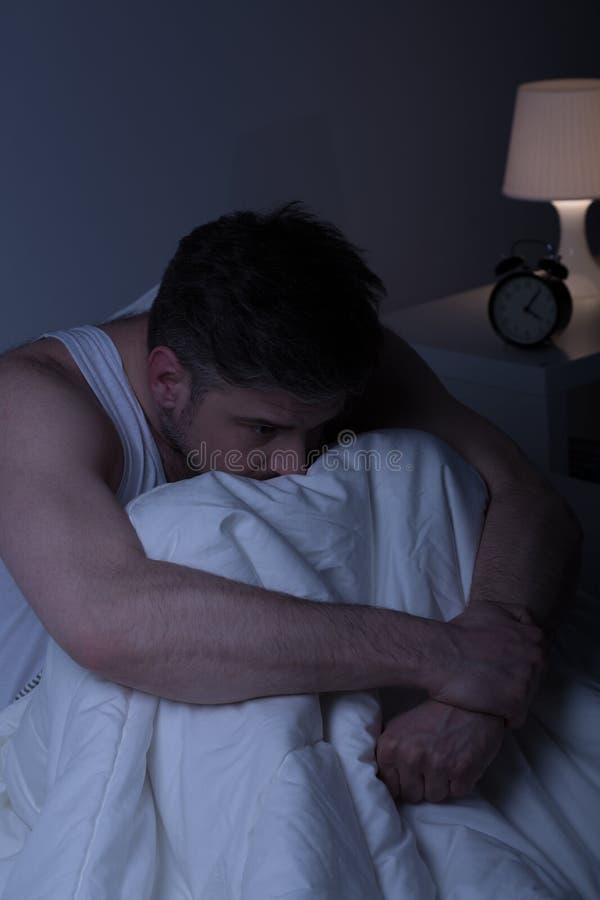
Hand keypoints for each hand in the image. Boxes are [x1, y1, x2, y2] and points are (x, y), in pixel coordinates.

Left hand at [376, 699, 504, 802]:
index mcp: (391, 745)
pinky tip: (460, 762)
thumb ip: (388, 751)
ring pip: (434, 797)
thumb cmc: (433, 715)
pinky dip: (460, 782)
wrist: (470, 702)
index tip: (411, 771)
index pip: (390, 786)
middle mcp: (411, 757)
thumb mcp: (400, 726)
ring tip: (446, 761)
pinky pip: (456, 793)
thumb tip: (379, 779)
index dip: (402, 780)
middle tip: (431, 763)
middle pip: (411, 795)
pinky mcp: (462, 772)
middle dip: (421, 784)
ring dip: (441, 784)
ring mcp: (437, 765)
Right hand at [426, 600, 544, 726]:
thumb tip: (524, 623)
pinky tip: (486, 708)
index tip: (501, 665)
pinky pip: (516, 719)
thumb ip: (515, 615)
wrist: (441, 654)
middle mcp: (537, 659)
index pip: (537, 657)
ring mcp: (528, 682)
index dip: (516, 662)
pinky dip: (502, 717)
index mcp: (535, 637)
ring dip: (508, 699)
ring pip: (525, 699)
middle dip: (516, 681)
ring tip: (486, 694)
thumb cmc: (460, 631)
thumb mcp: (491, 608)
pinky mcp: (516, 705)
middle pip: (535, 678)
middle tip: (492, 680)